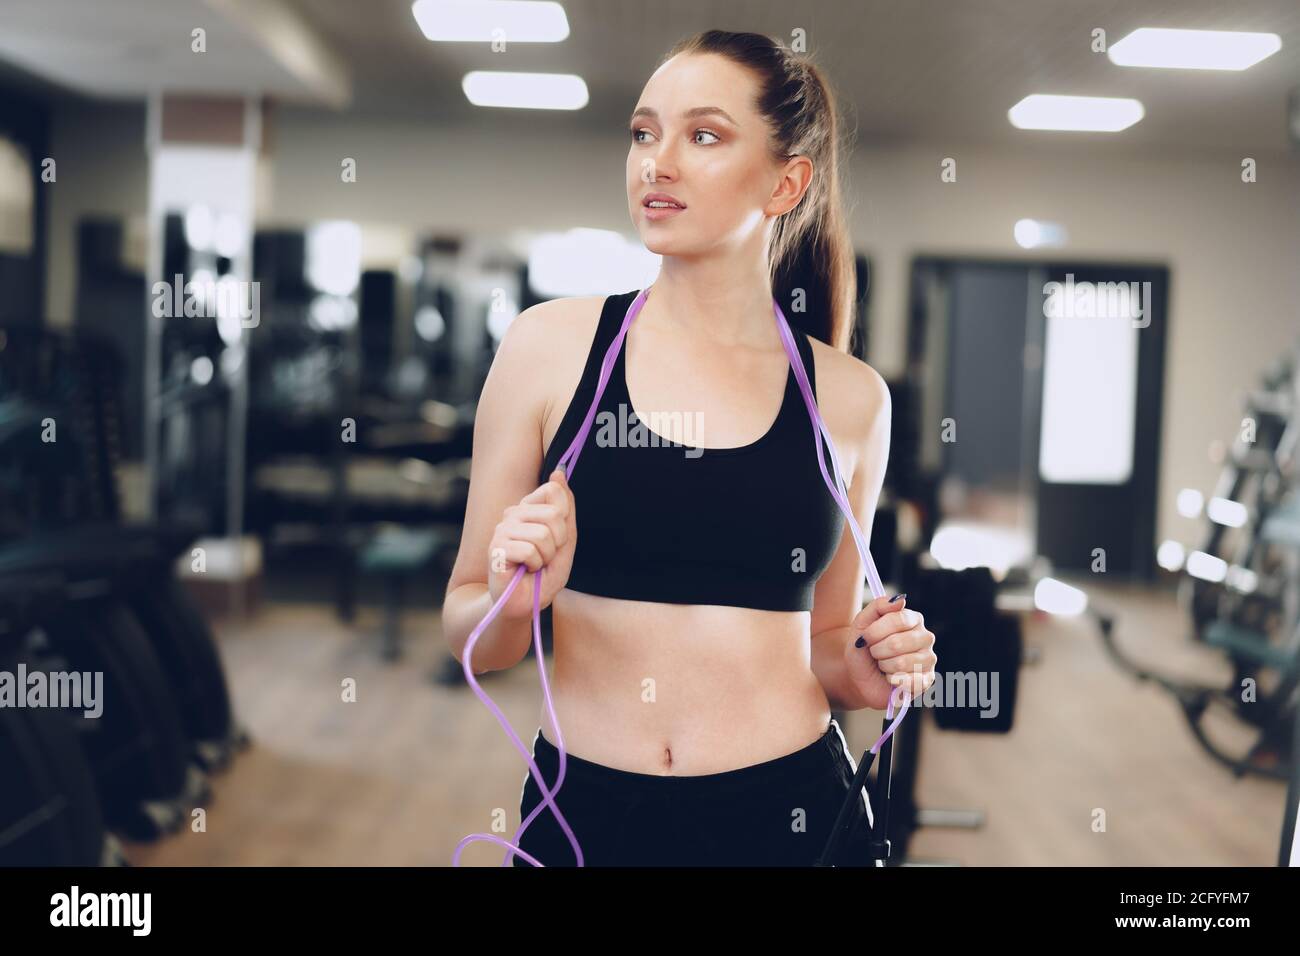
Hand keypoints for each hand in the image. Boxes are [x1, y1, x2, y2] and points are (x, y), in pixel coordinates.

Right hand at [487, 468, 576, 619]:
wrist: (523, 604)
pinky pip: (530, 551)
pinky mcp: (496, 547)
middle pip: (554, 514)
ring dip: (546, 557)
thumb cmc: (543, 574)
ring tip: (535, 565)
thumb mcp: (565, 541)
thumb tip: (559, 471)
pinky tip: (525, 571)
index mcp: (529, 509)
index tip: (557, 539)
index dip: (564, 521)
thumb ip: (565, 508)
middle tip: (546, 557)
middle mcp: (513, 514)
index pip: (554, 491)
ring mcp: (502, 529)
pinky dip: (535, 566)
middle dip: (558, 542)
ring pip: (543, 534)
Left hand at [842, 594, 936, 711]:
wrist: (860, 676)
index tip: (864, 637)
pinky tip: (892, 677)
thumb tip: (901, 599)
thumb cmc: (863, 648)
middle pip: (897, 643)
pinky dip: (892, 680)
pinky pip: (908, 681)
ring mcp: (929, 659)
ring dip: (884, 666)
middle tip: (875, 653)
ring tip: (883, 665)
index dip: (875, 631)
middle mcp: (925, 637)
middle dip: (877, 650)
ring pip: (901, 663)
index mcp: (913, 619)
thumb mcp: (862, 623)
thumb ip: (879, 606)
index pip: (898, 619)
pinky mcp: (927, 680)